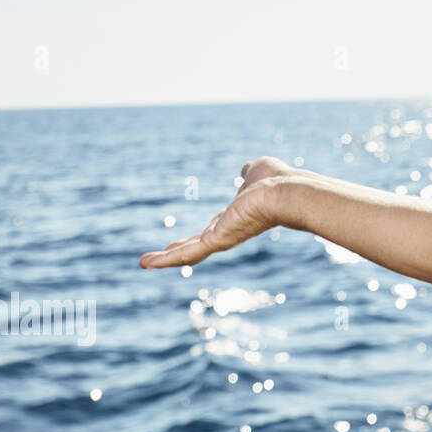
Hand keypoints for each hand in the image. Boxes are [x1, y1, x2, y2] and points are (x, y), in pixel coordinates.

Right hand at [139, 157, 294, 269]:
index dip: (201, 231)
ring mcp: (223, 237)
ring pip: (190, 252)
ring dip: (166, 258)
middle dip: (179, 250)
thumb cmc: (277, 180)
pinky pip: (188, 253)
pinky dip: (166, 259)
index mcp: (237, 215)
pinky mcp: (218, 240)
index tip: (188, 237)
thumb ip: (250, 173)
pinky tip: (147, 263)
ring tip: (143, 263)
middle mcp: (229, 230)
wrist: (288, 192)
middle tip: (158, 257)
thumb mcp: (258, 171)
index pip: (215, 226)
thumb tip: (247, 168)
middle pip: (199, 243)